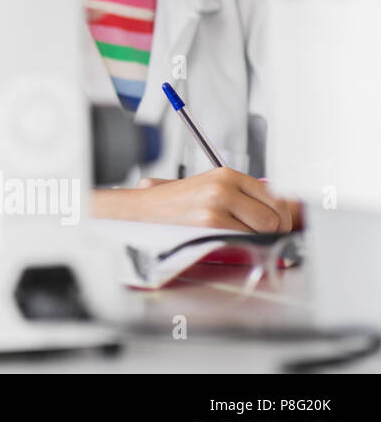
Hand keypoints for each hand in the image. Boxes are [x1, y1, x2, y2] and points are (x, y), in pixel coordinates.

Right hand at [100, 168, 297, 231]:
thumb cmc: (172, 205)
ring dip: (256, 241)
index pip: (276, 196)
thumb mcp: (207, 188)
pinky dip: (241, 247)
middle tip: (264, 241)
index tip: (279, 229)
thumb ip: (240, 195)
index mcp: (227, 174)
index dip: (282, 218)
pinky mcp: (210, 223)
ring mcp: (218, 204)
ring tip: (240, 241)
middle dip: (273, 233)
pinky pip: (244, 241)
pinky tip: (228, 244)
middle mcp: (225, 185)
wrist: (139, 211)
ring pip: (264, 231)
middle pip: (275, 217)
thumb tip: (276, 211)